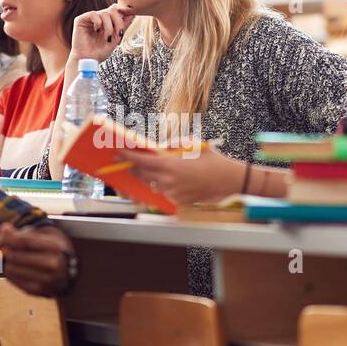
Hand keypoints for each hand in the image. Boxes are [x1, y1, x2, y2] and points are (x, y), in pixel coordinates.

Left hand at [0, 223, 75, 295]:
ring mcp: (48, 279)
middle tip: (5, 250)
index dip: (7, 240)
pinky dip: (11, 274)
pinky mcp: (40, 291)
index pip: (25, 241)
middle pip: (16, 256)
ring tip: (14, 259)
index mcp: (55, 246)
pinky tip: (17, 269)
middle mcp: (54, 264)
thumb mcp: (40, 235)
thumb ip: (20, 232)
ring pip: (12, 269)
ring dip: (8, 263)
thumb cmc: (49, 249)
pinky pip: (13, 280)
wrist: (67, 270)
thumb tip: (2, 229)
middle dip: (7, 252)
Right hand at [71, 4, 134, 62]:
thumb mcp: (116, 38)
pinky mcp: (81, 19)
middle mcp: (98, 18)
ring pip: (105, 13)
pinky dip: (98, 23)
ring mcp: (90, 18)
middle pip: (113, 9)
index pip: (117, 10)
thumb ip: (123, 25)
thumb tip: (133, 13)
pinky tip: (96, 31)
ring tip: (107, 37)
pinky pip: (93, 14)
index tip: (130, 17)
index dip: (124, 12)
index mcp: (107, 22)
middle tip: (119, 33)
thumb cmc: (100, 52)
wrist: (88, 61)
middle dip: (119, 21)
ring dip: (109, 26)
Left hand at [118, 147, 245, 204]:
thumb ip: (171, 146)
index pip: (141, 161)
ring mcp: (172, 193)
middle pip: (142, 175)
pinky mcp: (178, 201)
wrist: (229, 181)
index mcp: (170, 165)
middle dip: (133, 167)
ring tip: (147, 169)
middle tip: (124, 161)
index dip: (128, 157)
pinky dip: (162, 185)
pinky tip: (167, 179)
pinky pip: (163, 192)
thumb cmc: (212, 160)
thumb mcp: (191, 144)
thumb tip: (156, 148)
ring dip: (148, 176)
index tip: (118, 153)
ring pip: (152, 184)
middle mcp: (168, 181)